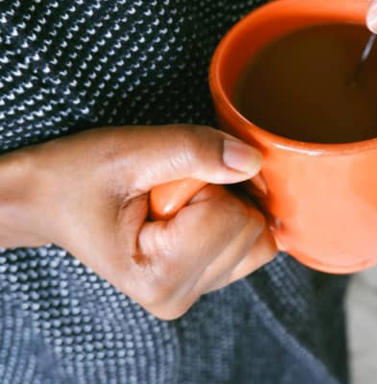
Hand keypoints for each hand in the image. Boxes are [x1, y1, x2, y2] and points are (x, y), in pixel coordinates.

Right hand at [0, 125, 275, 319]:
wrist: (47, 200)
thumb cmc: (76, 177)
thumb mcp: (129, 152)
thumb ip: (193, 151)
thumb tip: (253, 161)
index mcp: (157, 276)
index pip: (229, 215)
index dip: (204, 182)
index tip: (162, 183)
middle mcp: (179, 296)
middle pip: (251, 228)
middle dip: (218, 194)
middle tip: (166, 192)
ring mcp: (194, 292)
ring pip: (259, 236)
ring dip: (226, 205)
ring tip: (174, 203)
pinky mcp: (205, 280)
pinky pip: (253, 243)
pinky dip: (232, 216)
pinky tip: (192, 212)